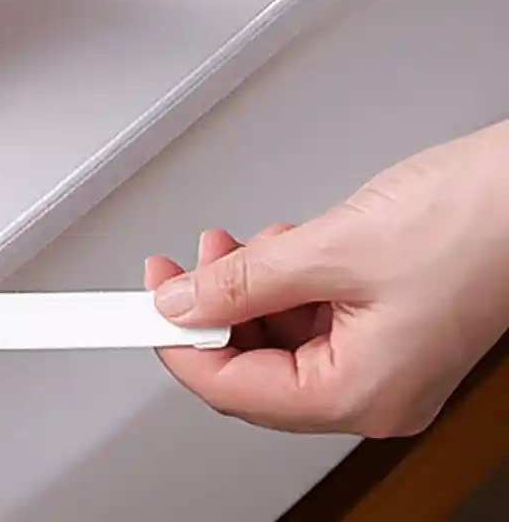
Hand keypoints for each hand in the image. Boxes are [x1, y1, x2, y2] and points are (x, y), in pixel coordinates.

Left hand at [145, 120, 508, 436]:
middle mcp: (376, 391)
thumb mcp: (330, 248)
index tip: (140, 314)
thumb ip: (241, 283)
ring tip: (234, 247)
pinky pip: (310, 319)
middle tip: (176, 272)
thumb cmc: (474, 221)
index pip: (237, 392)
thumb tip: (180, 304)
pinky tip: (275, 250)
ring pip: (278, 340)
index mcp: (364, 393)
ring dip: (244, 292)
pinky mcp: (388, 328)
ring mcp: (384, 362)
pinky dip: (281, 284)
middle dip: (211, 315)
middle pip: (254, 371)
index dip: (179, 349)